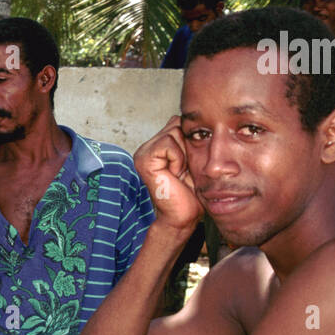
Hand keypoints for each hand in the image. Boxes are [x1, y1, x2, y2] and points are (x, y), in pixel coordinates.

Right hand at [134, 116, 201, 233]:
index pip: (177, 124)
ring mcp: (142, 153)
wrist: (184, 216)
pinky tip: (174, 174)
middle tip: (183, 169)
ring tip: (178, 172)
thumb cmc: (191, 192)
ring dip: (183, 154)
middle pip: (176, 125)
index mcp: (155, 147)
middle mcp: (146, 148)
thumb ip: (185, 139)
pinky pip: (168, 144)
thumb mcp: (192, 158)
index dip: (189, 140)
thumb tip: (185, 117)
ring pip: (173, 132)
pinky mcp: (143, 160)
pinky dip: (178, 159)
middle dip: (186, 146)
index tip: (187, 164)